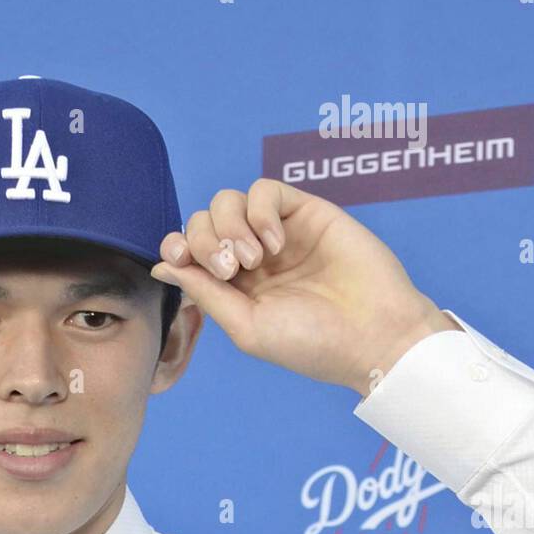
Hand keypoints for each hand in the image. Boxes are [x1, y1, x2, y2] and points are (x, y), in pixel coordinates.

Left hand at [150, 178, 460, 396]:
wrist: (372, 335)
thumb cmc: (311, 344)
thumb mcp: (246, 327)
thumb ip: (205, 293)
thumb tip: (161, 266)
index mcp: (233, 289)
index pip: (189, 252)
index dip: (176, 246)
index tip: (178, 258)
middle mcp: (252, 258)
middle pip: (203, 222)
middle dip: (204, 240)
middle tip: (232, 270)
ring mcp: (277, 233)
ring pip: (228, 201)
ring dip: (229, 226)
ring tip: (255, 260)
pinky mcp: (305, 212)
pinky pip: (265, 189)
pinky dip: (260, 212)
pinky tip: (275, 244)